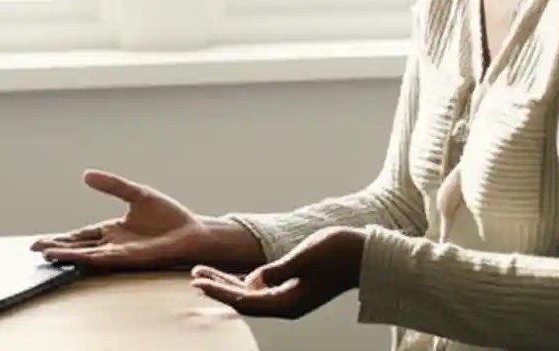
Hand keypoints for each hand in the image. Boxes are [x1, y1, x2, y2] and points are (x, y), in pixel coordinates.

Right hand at [30, 170, 241, 270]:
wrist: (192, 231)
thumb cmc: (169, 216)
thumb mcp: (136, 194)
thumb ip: (113, 185)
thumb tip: (86, 174)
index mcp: (112, 229)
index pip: (81, 235)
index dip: (62, 239)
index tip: (41, 243)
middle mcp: (113, 243)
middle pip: (79, 246)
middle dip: (57, 248)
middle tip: (33, 250)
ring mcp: (121, 252)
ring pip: (87, 254)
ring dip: (67, 255)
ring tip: (46, 254)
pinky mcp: (131, 258)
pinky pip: (105, 258)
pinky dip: (88, 257)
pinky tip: (75, 257)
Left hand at [189, 226, 365, 318]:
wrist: (365, 254)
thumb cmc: (338, 253)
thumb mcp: (305, 258)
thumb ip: (277, 271)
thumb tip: (253, 282)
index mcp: (288, 303)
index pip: (244, 301)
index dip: (219, 291)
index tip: (198, 282)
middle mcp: (286, 305)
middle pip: (242, 299)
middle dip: (217, 287)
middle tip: (193, 275)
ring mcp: (289, 297)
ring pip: (249, 293)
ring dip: (226, 283)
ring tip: (203, 272)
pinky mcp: (293, 287)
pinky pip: (260, 287)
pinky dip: (242, 280)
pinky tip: (228, 274)